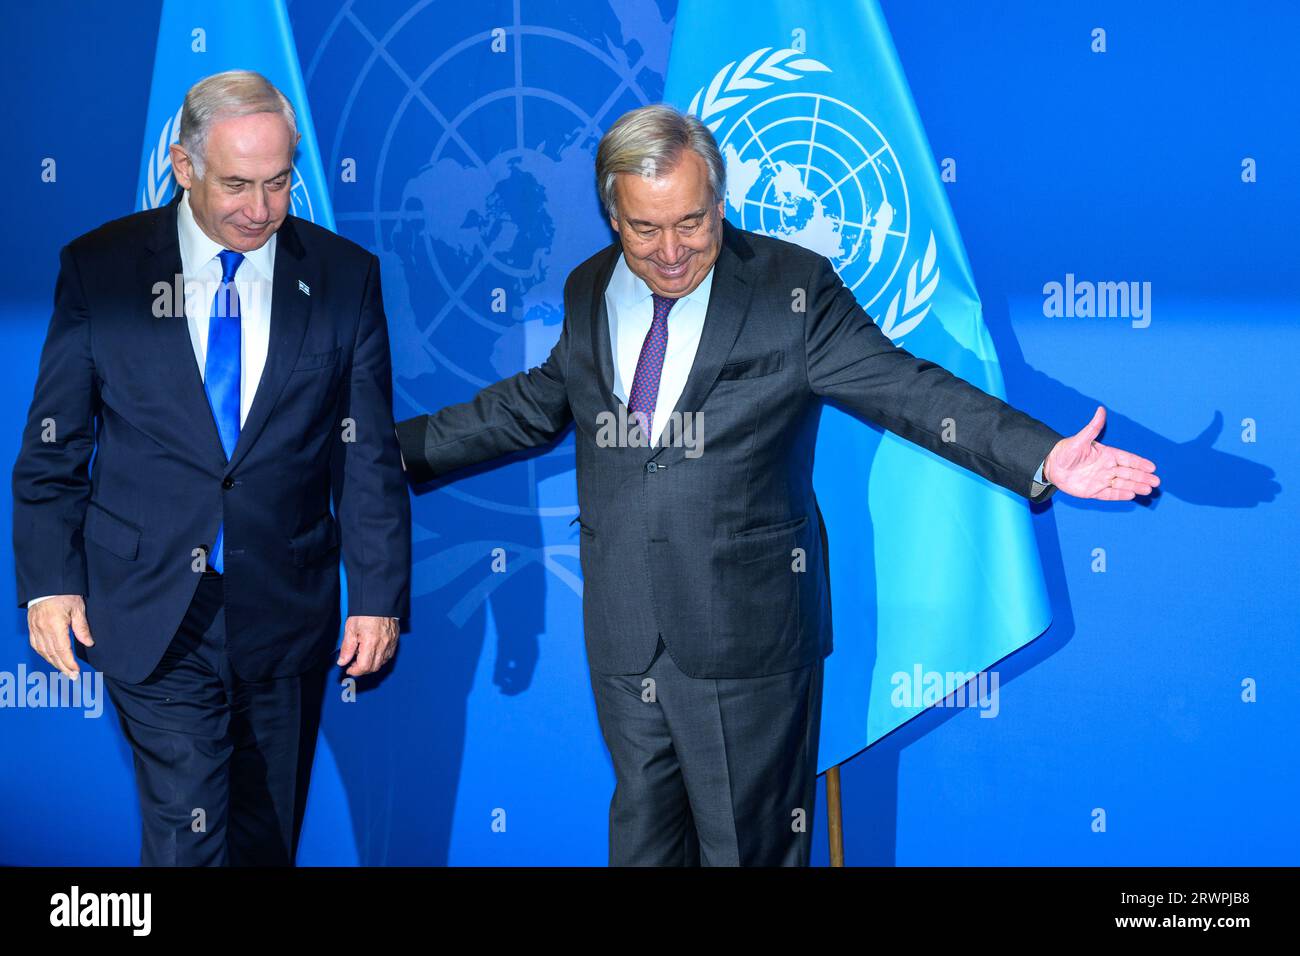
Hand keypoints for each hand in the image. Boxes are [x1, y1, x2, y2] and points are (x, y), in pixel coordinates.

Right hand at [27, 595, 92, 678]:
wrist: (47, 583)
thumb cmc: (64, 594)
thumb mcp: (78, 608)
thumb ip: (82, 627)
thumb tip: (88, 643)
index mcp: (54, 625)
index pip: (62, 650)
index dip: (69, 663)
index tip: (76, 671)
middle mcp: (42, 629)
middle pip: (52, 654)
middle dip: (62, 667)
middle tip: (72, 676)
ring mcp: (34, 628)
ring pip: (42, 652)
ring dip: (53, 663)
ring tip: (64, 671)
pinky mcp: (31, 627)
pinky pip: (36, 645)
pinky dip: (44, 654)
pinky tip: (51, 658)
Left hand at [337, 615, 398, 676]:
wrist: (380, 601)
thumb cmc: (365, 613)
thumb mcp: (351, 629)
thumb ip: (347, 648)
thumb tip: (342, 662)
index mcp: (371, 642)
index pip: (364, 666)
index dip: (355, 671)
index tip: (348, 669)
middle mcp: (383, 645)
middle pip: (373, 668)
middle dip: (362, 669)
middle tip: (353, 664)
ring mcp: (390, 643)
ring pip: (381, 663)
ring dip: (371, 664)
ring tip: (362, 655)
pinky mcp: (395, 640)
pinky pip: (388, 656)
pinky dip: (380, 658)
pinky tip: (373, 651)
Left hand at [1045, 405, 1159, 499]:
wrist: (1052, 466)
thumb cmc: (1066, 451)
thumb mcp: (1080, 439)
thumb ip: (1093, 427)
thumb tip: (1101, 410)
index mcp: (1106, 455)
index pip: (1127, 459)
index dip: (1139, 463)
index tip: (1152, 467)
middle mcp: (1106, 468)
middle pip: (1128, 473)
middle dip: (1142, 477)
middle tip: (1156, 481)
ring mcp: (1101, 480)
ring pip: (1122, 484)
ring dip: (1135, 486)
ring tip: (1148, 489)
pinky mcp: (1093, 491)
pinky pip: (1109, 494)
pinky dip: (1120, 495)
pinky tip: (1131, 495)